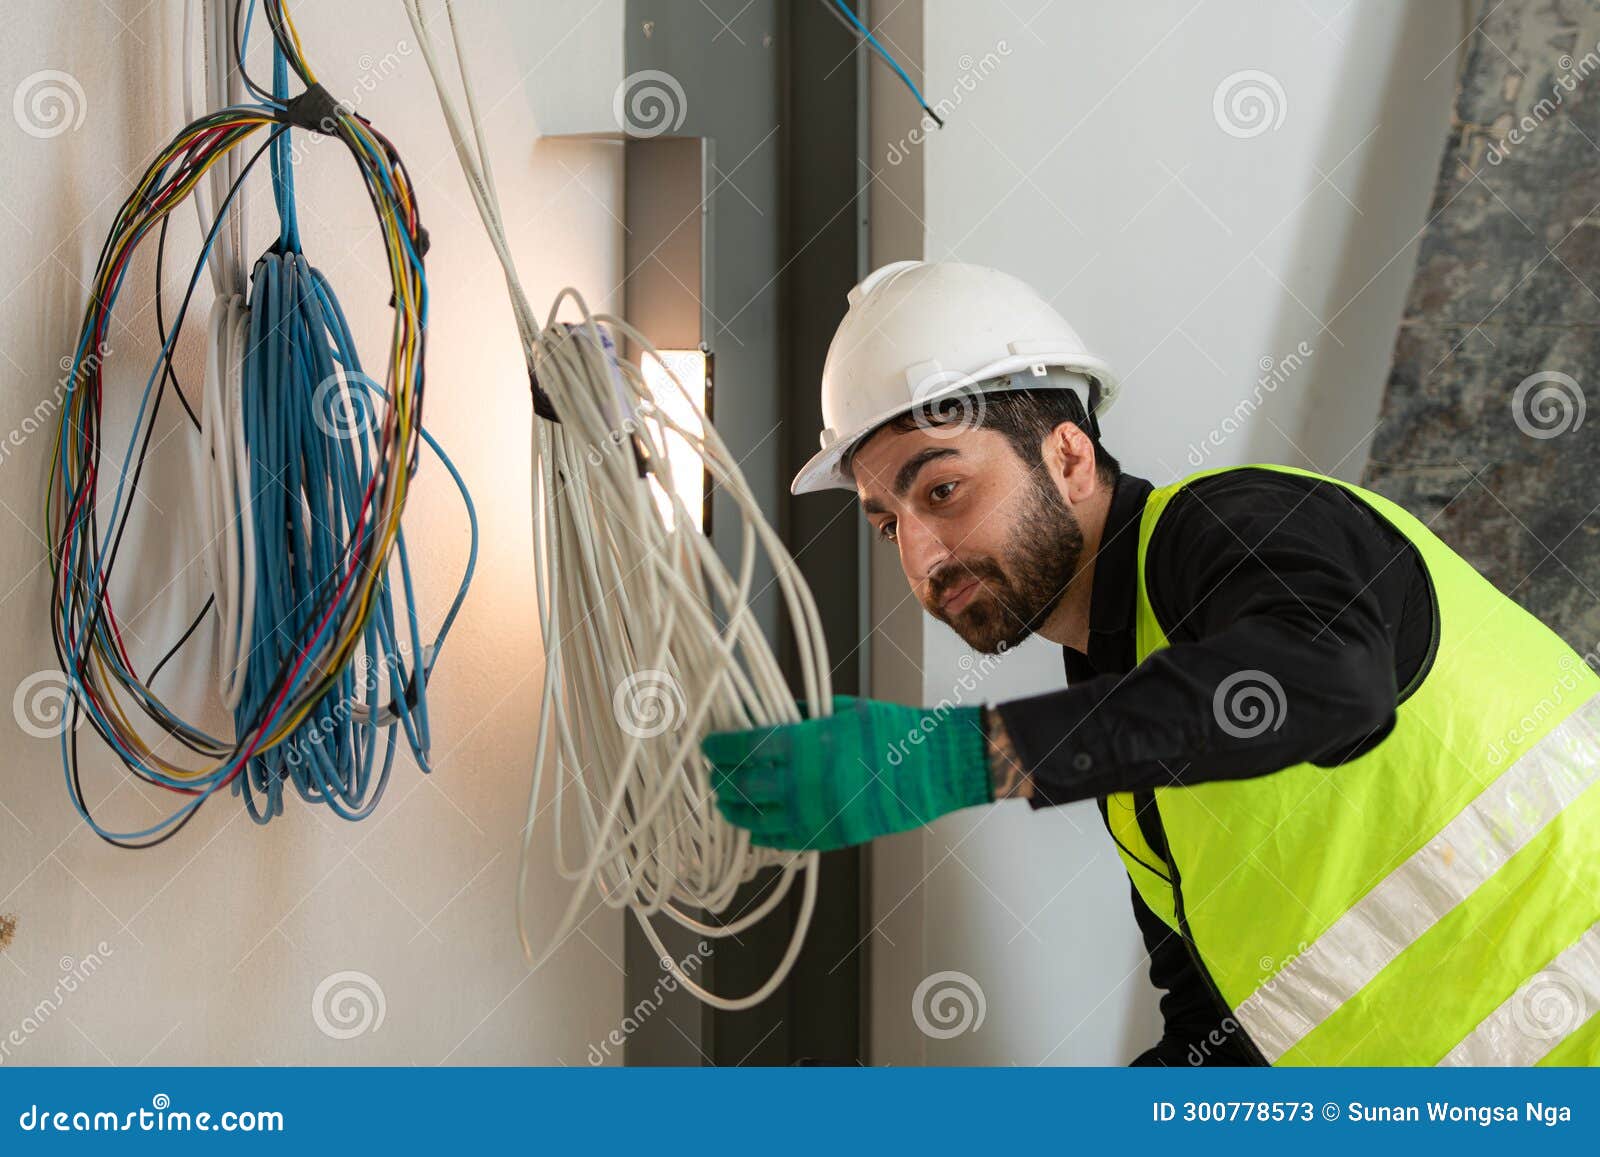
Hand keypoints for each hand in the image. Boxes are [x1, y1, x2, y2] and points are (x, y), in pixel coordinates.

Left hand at [701, 695, 991, 850]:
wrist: (930, 770)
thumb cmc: (889, 733)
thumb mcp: (840, 711)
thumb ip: (798, 715)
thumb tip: (765, 715)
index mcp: (804, 746)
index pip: (742, 749)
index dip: (719, 748)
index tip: (709, 745)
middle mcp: (803, 784)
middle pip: (741, 787)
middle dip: (721, 780)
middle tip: (713, 773)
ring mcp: (814, 816)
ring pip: (754, 820)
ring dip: (735, 810)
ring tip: (728, 801)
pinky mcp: (828, 838)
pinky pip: (781, 842)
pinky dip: (762, 834)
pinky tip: (756, 825)